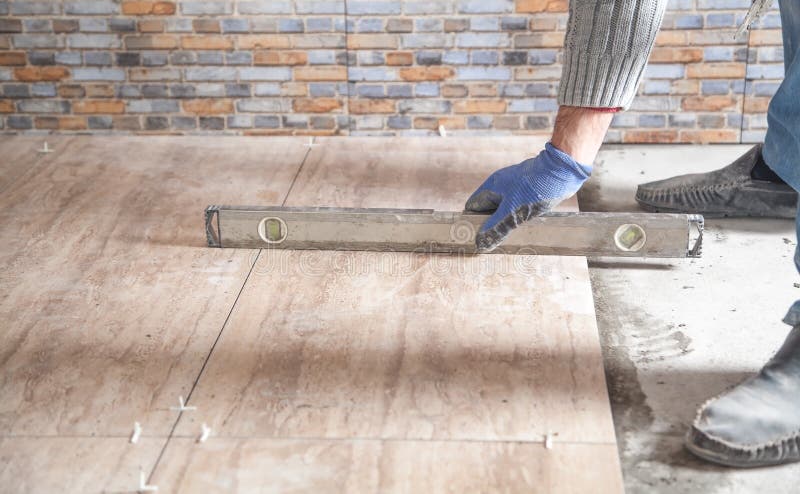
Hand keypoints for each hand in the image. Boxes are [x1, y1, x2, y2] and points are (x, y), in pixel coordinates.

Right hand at [465, 142, 591, 251]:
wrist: (563, 170)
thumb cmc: (536, 187)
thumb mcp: (513, 212)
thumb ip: (496, 228)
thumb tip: (480, 243)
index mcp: (492, 186)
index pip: (473, 206)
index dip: (471, 221)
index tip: (475, 237)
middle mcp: (500, 185)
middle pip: (488, 208)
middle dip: (490, 224)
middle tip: (493, 241)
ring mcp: (514, 186)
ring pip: (503, 208)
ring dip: (505, 221)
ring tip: (509, 237)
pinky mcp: (528, 190)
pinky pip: (517, 206)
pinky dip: (517, 216)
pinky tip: (524, 226)